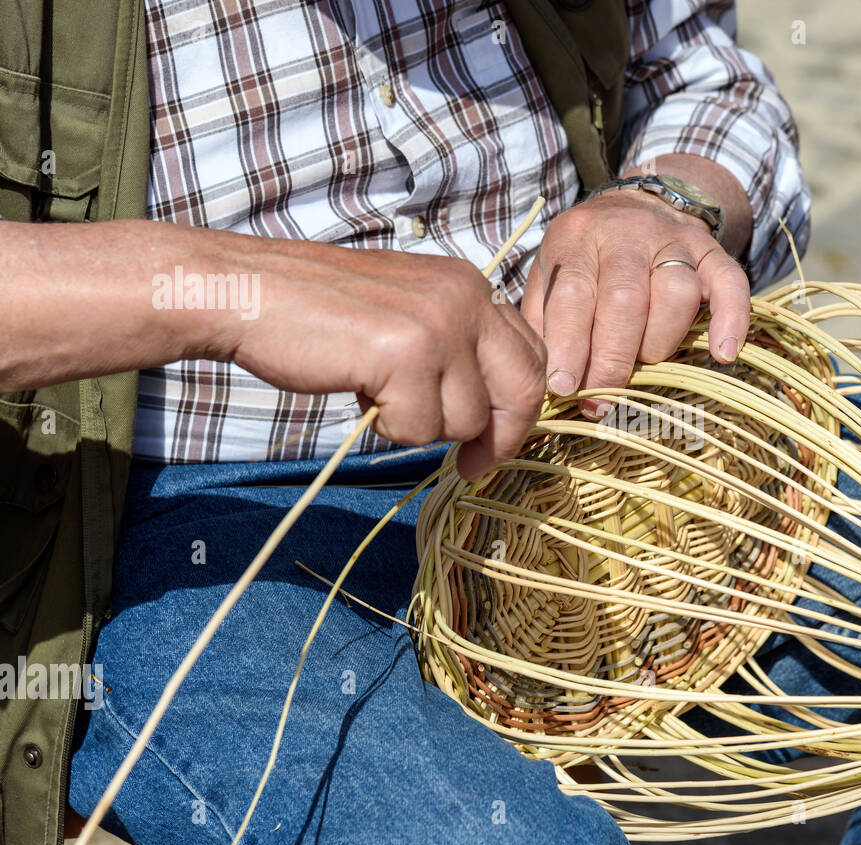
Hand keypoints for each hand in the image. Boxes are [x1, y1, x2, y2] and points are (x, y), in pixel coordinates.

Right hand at [228, 242, 544, 477]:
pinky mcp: (406, 355)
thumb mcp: (409, 312)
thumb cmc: (323, 312)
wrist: (251, 293)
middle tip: (472, 466)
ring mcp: (440, 325)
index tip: (493, 440)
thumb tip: (495, 409)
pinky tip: (359, 392)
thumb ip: (456, 345)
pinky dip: (388, 428)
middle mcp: (466, 297)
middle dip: (500, 438)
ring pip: (467, 419)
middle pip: (522, 390)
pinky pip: (420, 429)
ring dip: (423, 426)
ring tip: (379, 393)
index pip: (530, 355)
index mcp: (471, 285)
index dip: (518, 408)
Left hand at [520, 163, 751, 416]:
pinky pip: (730, 283)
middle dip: (613, 358)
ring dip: (659, 343)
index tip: (565, 387)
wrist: (636, 204)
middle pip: (625, 300)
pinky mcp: (711, 250)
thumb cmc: (585, 257)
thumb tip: (544, 380)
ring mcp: (673, 239)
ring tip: (644, 363)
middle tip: (602, 399)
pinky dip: (730, 320)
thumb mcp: (549, 273)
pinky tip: (723, 353)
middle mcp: (625, 233)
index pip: (573, 294)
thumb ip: (542, 320)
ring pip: (676, 295)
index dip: (570, 345)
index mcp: (576, 238)